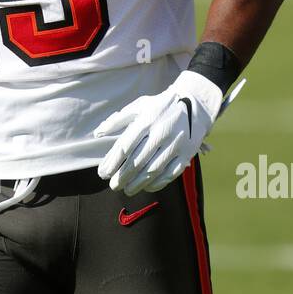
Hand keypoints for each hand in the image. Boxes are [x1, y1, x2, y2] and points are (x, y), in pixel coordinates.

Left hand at [93, 70, 242, 196]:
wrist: (194, 104)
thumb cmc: (160, 107)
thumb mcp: (139, 106)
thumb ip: (117, 120)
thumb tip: (98, 133)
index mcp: (147, 120)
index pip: (126, 145)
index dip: (113, 162)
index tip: (103, 173)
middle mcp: (162, 132)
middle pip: (138, 161)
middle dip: (123, 176)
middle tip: (113, 186)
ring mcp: (176, 144)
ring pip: (153, 170)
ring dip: (138, 183)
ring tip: (126, 190)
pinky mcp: (188, 153)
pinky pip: (171, 173)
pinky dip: (157, 183)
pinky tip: (146, 187)